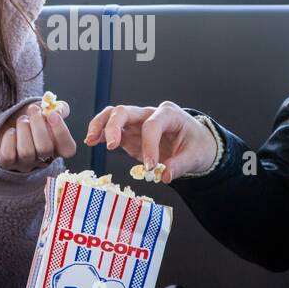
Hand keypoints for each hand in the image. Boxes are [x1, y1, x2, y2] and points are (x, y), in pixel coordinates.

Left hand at [0, 100, 76, 172]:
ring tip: (22, 120)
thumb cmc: (33, 120)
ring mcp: (25, 164)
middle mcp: (43, 159)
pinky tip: (11, 132)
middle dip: (38, 125)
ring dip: (23, 128)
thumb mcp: (48, 111)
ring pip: (26, 152)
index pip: (68, 149)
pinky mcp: (7, 164)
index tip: (52, 115)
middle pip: (45, 149)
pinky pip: (8, 155)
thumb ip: (59, 108)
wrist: (9, 124)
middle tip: (33, 110)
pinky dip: (9, 139)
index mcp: (58, 148)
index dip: (61, 132)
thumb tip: (58, 110)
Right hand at [83, 101, 216, 181]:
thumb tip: (165, 176)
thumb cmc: (197, 145)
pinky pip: (111, 127)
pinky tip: (91, 141)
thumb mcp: (195, 156)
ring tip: (91, 140)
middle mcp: (150, 113)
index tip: (151, 167)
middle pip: (125, 111)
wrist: (196, 143)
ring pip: (113, 114)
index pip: (152, 125)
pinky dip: (100, 132)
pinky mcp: (130, 132)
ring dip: (100, 125)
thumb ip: (180, 165)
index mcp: (169, 114)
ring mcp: (138, 121)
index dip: (149, 146)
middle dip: (114, 127)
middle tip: (111, 146)